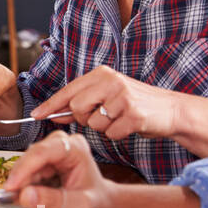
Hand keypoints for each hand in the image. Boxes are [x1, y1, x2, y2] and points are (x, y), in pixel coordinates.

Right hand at [3, 129, 117, 207]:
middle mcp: (61, 143)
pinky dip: (25, 187)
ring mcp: (50, 150)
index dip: (23, 169)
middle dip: (21, 180)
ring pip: (25, 166)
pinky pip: (26, 172)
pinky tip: (31, 198)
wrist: (101, 203)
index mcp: (75, 148)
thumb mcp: (79, 206)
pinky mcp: (43, 159)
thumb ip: (54, 201)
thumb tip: (24, 196)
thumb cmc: (96, 203)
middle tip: (16, 202)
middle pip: (30, 158)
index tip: (10, 188)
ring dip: (22, 185)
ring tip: (30, 204)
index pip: (42, 152)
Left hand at [32, 65, 180, 140]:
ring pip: (94, 123)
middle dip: (84, 118)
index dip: (51, 104)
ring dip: (104, 127)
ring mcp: (123, 97)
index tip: (36, 115)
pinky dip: (118, 134)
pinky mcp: (134, 114)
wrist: (172, 110)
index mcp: (102, 74)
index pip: (69, 90)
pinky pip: (111, 133)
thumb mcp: (108, 94)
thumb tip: (53, 113)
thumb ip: (82, 102)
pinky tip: (130, 125)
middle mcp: (111, 81)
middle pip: (77, 107)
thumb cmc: (135, 104)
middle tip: (102, 116)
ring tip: (120, 118)